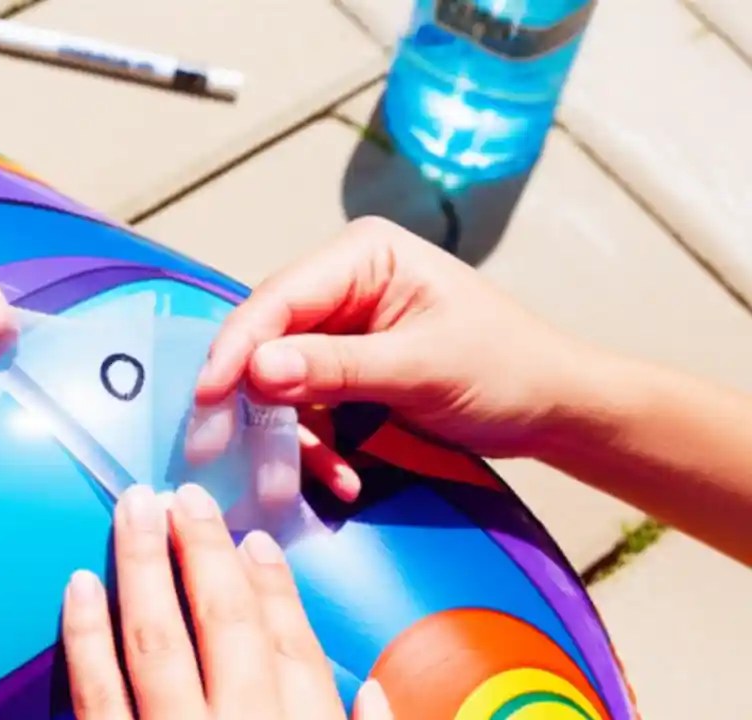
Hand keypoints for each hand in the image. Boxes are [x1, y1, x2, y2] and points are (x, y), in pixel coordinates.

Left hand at [60, 483, 392, 718]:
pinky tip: (80, 584)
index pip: (292, 645)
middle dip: (204, 549)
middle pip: (223, 622)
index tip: (257, 539)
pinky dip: (86, 636)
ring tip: (134, 509)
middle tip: (186, 497)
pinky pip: (95, 694)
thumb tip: (372, 689)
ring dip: (143, 565)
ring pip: (155, 641)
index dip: (274, 585)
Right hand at [195, 216, 599, 459]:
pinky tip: (345, 478)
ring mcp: (340, 330)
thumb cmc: (507, 368)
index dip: (237, 347)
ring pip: (278, 381)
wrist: (554, 410)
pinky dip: (316, 447)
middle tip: (219, 447)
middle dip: (252, 398)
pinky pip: (305, 410)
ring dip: (289, 434)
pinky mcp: (343, 372)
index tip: (207, 397)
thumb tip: (257, 369)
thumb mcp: (422, 367)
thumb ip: (337, 366)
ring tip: (318, 477)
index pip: (278, 298)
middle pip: (266, 339)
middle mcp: (341, 285)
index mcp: (361, 257)